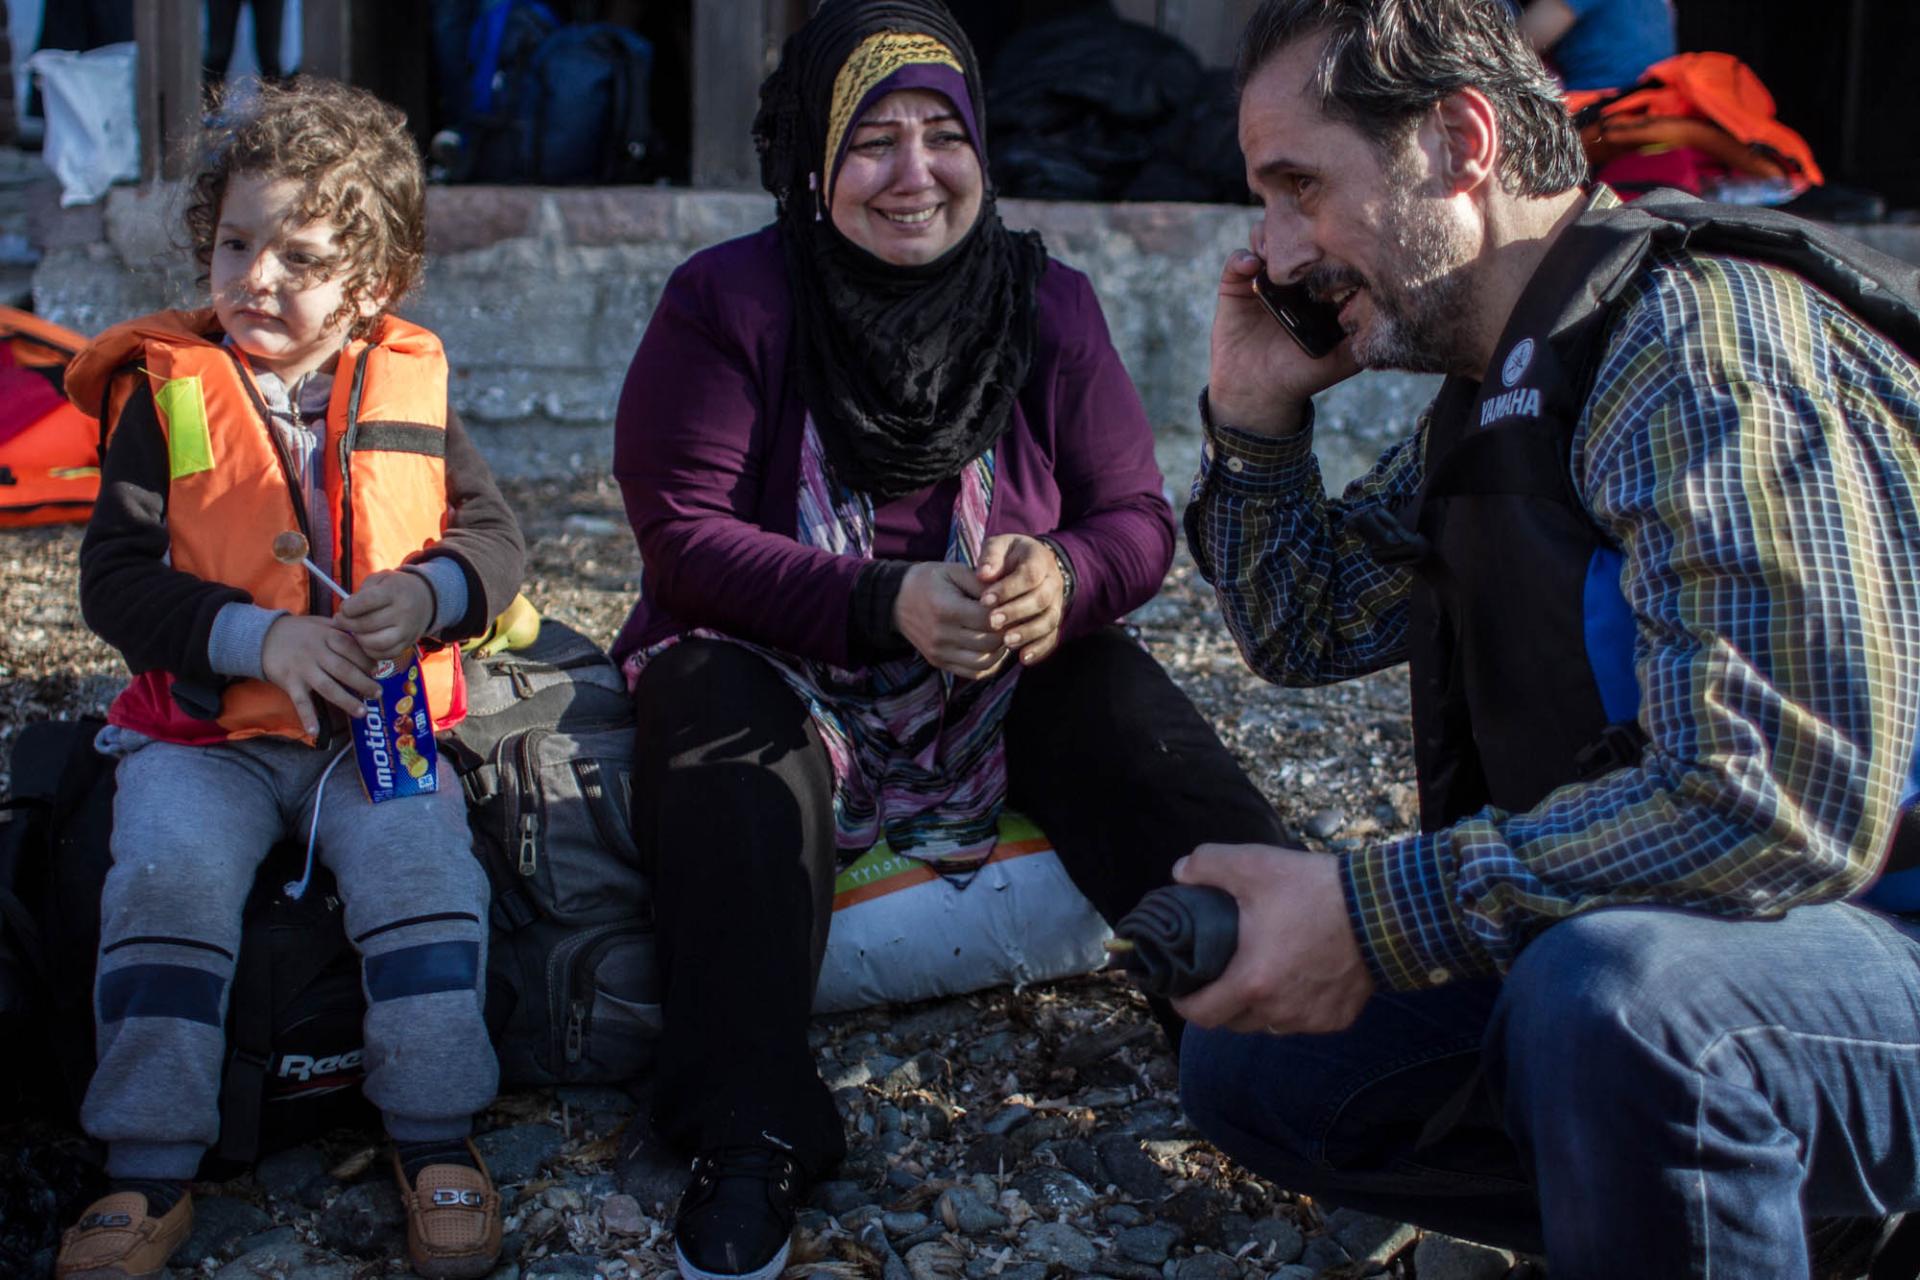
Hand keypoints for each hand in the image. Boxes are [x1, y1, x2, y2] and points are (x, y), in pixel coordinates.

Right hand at [261, 614, 380, 735]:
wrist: (263, 636)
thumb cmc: (300, 631)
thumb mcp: (322, 623)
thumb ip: (343, 630)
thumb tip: (369, 639)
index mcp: (327, 636)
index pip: (351, 649)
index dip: (366, 661)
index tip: (377, 671)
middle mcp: (316, 653)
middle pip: (343, 669)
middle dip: (363, 683)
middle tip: (378, 693)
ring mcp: (303, 669)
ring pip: (327, 687)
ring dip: (346, 701)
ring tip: (362, 712)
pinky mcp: (290, 682)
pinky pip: (300, 702)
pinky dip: (307, 717)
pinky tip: (315, 731)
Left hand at [335, 569, 434, 660]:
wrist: (425, 600)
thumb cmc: (394, 588)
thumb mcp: (380, 579)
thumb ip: (361, 592)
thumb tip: (344, 613)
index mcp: (395, 591)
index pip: (367, 602)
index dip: (348, 607)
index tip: (343, 608)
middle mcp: (403, 612)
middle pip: (367, 624)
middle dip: (347, 623)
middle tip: (340, 620)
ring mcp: (407, 630)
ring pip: (375, 643)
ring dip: (358, 639)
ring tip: (354, 631)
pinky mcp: (407, 644)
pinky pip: (384, 654)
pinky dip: (370, 650)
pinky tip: (365, 640)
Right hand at [895, 561, 1007, 678]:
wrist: (897, 600)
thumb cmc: (931, 581)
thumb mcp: (955, 571)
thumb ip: (983, 584)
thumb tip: (1011, 597)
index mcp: (946, 608)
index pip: (990, 619)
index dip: (1008, 613)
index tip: (1013, 605)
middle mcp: (941, 635)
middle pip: (990, 643)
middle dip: (1007, 632)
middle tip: (1012, 621)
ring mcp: (939, 652)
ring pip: (985, 662)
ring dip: (1001, 651)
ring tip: (1003, 635)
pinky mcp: (939, 662)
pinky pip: (974, 673)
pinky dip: (990, 664)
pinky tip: (993, 649)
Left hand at [977, 533, 1064, 666]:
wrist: (1025, 564)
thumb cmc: (1005, 556)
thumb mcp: (997, 546)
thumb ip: (990, 557)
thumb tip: (983, 574)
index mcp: (1039, 558)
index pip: (1029, 574)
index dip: (1008, 588)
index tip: (984, 600)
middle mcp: (1053, 581)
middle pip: (1041, 599)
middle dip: (1016, 612)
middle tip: (992, 622)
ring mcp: (1057, 602)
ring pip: (1049, 620)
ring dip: (1028, 633)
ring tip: (1006, 642)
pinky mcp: (1053, 620)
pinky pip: (1052, 637)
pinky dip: (1040, 649)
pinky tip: (1023, 659)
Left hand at [1170, 843, 1374, 1035]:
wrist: (1383, 911)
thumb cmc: (1315, 890)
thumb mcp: (1254, 865)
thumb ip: (1207, 864)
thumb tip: (1179, 872)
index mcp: (1251, 982)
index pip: (1200, 1015)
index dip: (1184, 1004)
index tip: (1183, 989)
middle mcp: (1278, 1011)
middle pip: (1232, 1022)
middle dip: (1220, 1003)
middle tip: (1221, 975)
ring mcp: (1310, 1019)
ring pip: (1268, 1023)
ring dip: (1258, 1006)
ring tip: (1260, 974)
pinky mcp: (1336, 1019)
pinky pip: (1304, 1021)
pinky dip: (1295, 1006)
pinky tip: (1299, 976)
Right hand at [1207, 244, 1359, 435]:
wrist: (1258, 393)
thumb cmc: (1301, 375)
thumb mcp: (1342, 359)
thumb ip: (1364, 335)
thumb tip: (1393, 309)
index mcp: (1318, 286)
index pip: (1326, 248)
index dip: (1329, 238)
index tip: (1334, 238)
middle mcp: (1292, 277)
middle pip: (1297, 234)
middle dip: (1299, 228)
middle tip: (1304, 236)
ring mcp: (1263, 277)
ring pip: (1266, 237)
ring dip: (1270, 236)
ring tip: (1275, 251)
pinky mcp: (1236, 285)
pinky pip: (1238, 260)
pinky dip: (1243, 256)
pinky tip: (1252, 265)